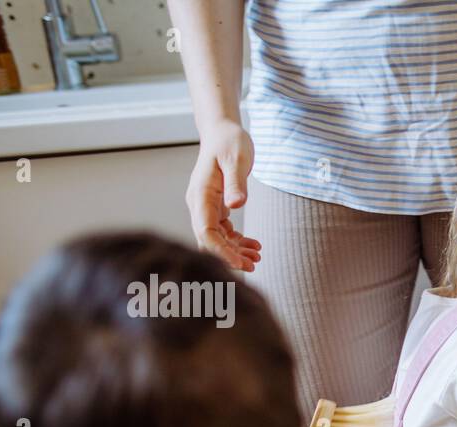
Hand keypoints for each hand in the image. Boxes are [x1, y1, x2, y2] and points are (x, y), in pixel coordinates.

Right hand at [185, 119, 261, 271]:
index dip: (221, 252)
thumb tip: (236, 206)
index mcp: (201, 195)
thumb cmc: (229, 142)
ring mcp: (206, 207)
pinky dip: (237, 241)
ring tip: (257, 258)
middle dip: (229, 256)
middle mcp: (199, 204)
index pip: (206, 232)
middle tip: (253, 265)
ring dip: (235, 251)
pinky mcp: (215, 207)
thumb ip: (236, 183)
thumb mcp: (237, 159)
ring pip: (217, 239)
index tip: (241, 263)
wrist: (223, 132)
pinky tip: (254, 246)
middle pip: (209, 240)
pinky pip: (223, 231)